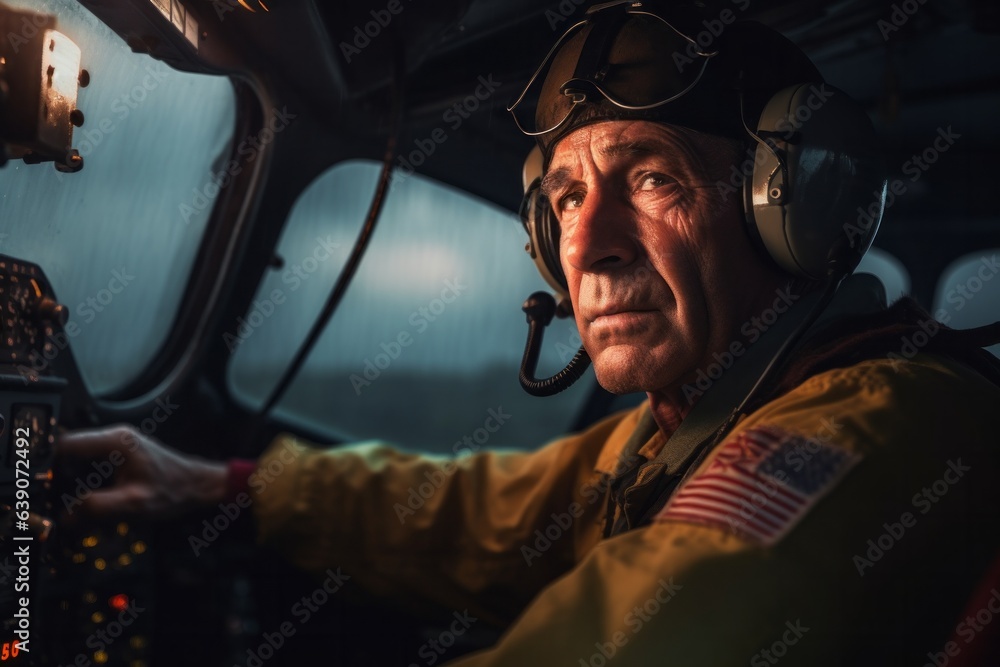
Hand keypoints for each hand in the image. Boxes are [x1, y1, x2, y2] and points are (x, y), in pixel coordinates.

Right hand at [55, 424, 226, 519]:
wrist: (198, 486)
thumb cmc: (173, 491)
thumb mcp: (133, 504)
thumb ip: (96, 508)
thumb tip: (66, 516)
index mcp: (114, 441)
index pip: (64, 444)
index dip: (50, 466)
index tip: (46, 487)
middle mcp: (114, 436)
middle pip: (68, 451)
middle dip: (61, 476)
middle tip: (63, 500)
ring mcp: (117, 443)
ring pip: (78, 458)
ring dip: (73, 480)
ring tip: (80, 502)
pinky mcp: (120, 453)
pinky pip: (91, 463)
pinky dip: (86, 480)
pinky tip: (93, 498)